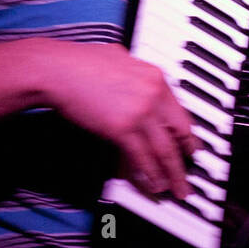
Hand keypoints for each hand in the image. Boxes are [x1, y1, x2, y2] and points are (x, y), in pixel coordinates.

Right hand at [33, 40, 197, 200]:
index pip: (181, 113)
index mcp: (156, 77)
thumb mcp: (119, 57)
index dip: (187, 136)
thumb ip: (135, 73)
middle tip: (188, 176)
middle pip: (179, 134)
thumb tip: (138, 82)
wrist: (57, 70)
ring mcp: (139, 113)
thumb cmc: (79, 62)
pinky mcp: (121, 129)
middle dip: (185, 160)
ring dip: (171, 175)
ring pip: (164, 151)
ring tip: (176, 190)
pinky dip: (149, 175)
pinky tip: (153, 185)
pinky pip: (141, 158)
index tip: (191, 149)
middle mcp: (153, 95)